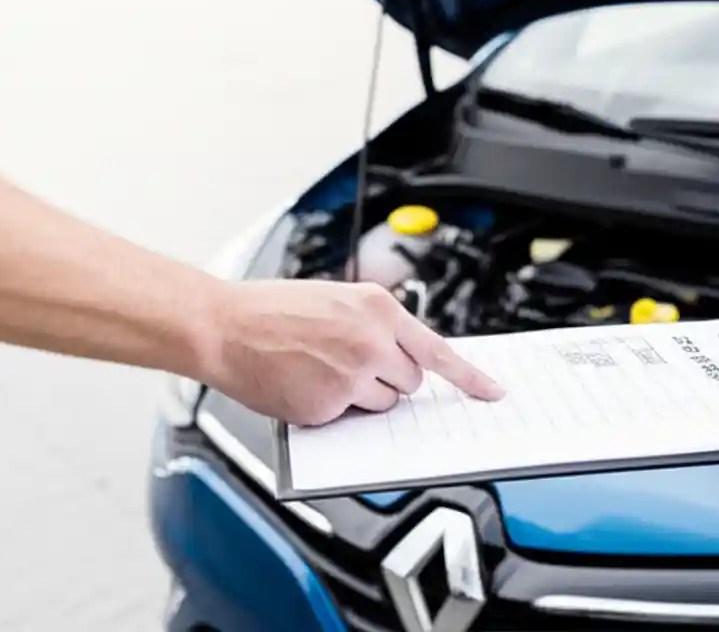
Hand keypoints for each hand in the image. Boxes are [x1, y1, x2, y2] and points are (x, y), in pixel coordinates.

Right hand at [196, 279, 504, 425]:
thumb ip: (375, 325)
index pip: (438, 350)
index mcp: (378, 307)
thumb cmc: (271, 312)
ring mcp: (353, 376)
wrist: (224, 326)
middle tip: (352, 364)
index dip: (470, 377)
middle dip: (390, 379)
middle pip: (412, 381)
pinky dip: (331, 409)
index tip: (494, 393)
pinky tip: (304, 384)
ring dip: (364, 396)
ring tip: (322, 371)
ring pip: (385, 403)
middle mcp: (373, 341)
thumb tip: (401, 357)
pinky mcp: (330, 406)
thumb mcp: (337, 301)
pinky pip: (349, 418)